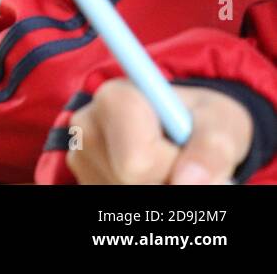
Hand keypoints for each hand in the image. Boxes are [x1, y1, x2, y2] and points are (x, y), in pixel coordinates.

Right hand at [67, 80, 253, 183]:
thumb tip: (189, 181)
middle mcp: (88, 127)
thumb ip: (213, 147)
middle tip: (184, 169)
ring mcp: (81, 156)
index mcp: (114, 99)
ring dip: (159, 189)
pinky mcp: (85, 178)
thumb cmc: (201, 120)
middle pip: (131, 183)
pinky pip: (119, 204)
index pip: (138, 160)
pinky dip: (145, 192)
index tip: (186, 161)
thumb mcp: (222, 122)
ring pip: (125, 195)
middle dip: (167, 182)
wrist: (182, 127)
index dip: (171, 169)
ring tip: (169, 169)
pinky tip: (154, 177)